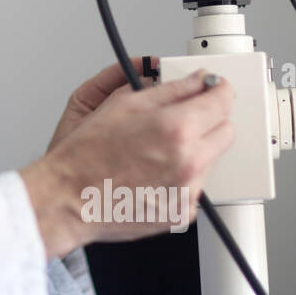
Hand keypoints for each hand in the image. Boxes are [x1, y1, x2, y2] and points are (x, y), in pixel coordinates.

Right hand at [22, 67, 235, 259]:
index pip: (222, 100)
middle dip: (209, 119)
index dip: (217, 88)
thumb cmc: (86, 155)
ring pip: (212, 159)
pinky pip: (197, 186)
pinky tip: (154, 172)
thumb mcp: (124, 105)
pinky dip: (183, 176)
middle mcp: (189, 162)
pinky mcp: (183, 212)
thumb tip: (197, 82)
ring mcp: (188, 191)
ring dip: (195, 148)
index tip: (212, 87)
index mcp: (176, 129)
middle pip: (226, 130)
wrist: (69, 199)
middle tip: (182, 117)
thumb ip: (171, 89)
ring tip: (157, 150)